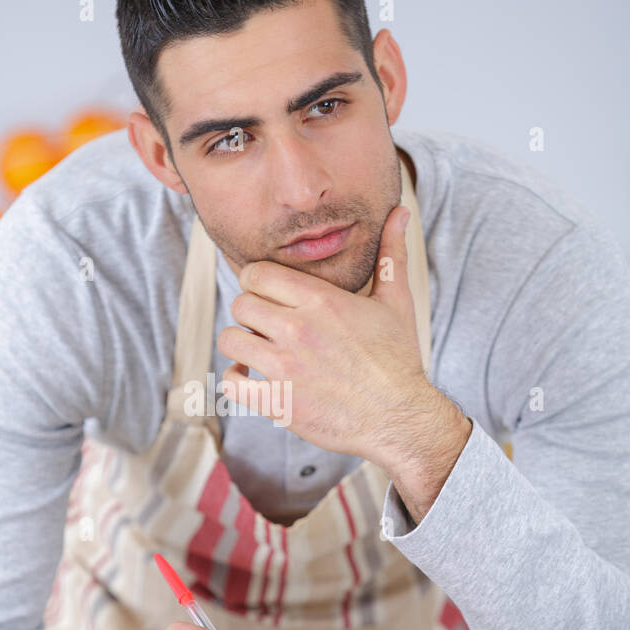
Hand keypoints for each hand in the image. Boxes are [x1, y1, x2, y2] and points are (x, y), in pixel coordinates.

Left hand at [217, 205, 470, 521]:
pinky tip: (250, 376)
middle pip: (241, 303)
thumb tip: (400, 212)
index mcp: (321, 301)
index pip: (257, 273)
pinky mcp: (278, 402)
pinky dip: (235, 378)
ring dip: (240, 342)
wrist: (400, 417)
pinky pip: (230, 382)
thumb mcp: (396, 301)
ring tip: (257, 347)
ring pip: (230, 339)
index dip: (258, 281)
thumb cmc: (398, 360)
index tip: (268, 293)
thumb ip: (391, 253)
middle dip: (251, 311)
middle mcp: (298, 330)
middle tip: (266, 323)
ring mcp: (285, 368)